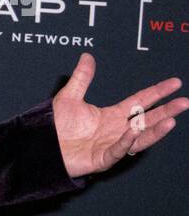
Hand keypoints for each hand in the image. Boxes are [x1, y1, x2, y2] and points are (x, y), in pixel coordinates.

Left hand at [52, 52, 187, 177]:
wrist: (41, 146)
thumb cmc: (54, 126)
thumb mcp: (68, 97)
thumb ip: (82, 78)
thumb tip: (87, 56)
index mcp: (111, 115)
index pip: (140, 101)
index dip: (157, 92)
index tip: (175, 83)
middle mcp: (116, 130)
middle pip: (146, 119)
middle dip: (166, 111)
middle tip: (185, 102)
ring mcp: (111, 145)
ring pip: (139, 138)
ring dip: (155, 130)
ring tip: (172, 120)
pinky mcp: (101, 159)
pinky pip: (118, 151)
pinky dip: (126, 142)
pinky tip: (133, 132)